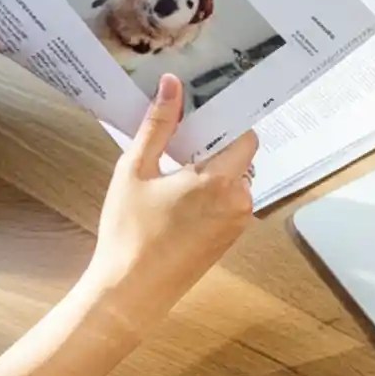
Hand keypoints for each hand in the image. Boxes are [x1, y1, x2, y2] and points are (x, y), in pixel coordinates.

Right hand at [82, 73, 257, 332]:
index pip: (245, 137)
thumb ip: (157, 126)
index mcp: (220, 181)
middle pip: (240, 157)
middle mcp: (239, 201)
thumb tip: (172, 85)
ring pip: (235, 180)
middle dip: (215, 144)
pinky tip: (180, 195)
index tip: (203, 112)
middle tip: (180, 137)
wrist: (131, 290)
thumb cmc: (129, 230)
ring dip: (212, 169)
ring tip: (175, 166)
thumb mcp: (136, 170)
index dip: (227, 122)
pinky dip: (212, 192)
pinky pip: (229, 202)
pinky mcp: (230, 238)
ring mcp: (238, 222)